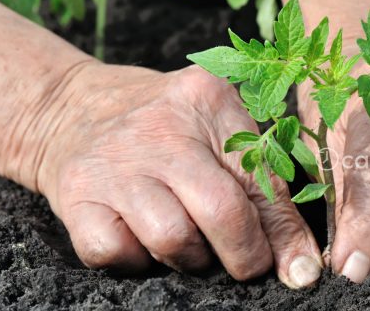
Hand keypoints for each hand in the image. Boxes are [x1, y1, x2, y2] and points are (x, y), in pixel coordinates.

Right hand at [30, 64, 322, 287]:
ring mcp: (114, 162)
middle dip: (245, 255)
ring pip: (172, 240)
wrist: (68, 106)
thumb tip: (300, 260)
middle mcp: (161, 128)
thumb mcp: (215, 126)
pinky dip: (136, 261)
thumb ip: (261, 179)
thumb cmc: (162, 124)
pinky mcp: (76, 195)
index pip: (261, 177)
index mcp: (208, 100)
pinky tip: (141, 239)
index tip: (300, 270)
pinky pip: (115, 253)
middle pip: (222, 211)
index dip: (285, 233)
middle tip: (246, 264)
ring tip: (190, 243)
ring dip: (190, 259)